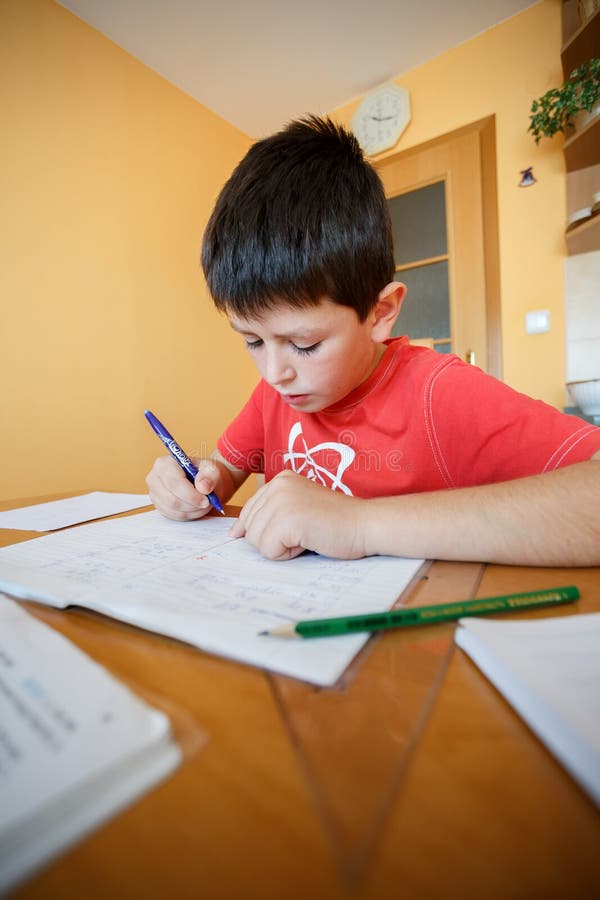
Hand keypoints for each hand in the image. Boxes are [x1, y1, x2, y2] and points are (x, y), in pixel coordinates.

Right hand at [146, 456, 221, 520]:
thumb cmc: (204, 473)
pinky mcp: (159, 506)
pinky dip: (188, 515)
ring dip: (192, 511)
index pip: (173, 482)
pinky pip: (173, 516)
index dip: (190, 494)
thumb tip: (203, 487)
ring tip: (204, 504)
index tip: (206, 500)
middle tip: (207, 503)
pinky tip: (196, 508)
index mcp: (164, 463)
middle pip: (171, 499)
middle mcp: (155, 478)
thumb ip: (210, 476)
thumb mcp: (212, 469)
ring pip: (173, 510)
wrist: (203, 481)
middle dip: (192, 505)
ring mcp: (155, 494)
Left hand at [229, 470, 367, 559]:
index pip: (249, 512)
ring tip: (307, 536)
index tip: (278, 536)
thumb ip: (272, 514)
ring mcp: (281, 501)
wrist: (365, 524)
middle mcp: (277, 485)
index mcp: (280, 480)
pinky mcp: (287, 519)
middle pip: (250, 528)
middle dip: (273, 540)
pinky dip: (287, 555)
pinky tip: (308, 542)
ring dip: (280, 548)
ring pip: (256, 541)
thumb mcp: (299, 508)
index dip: (256, 531)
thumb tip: (236, 534)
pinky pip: (268, 550)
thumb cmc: (337, 522)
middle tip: (303, 534)